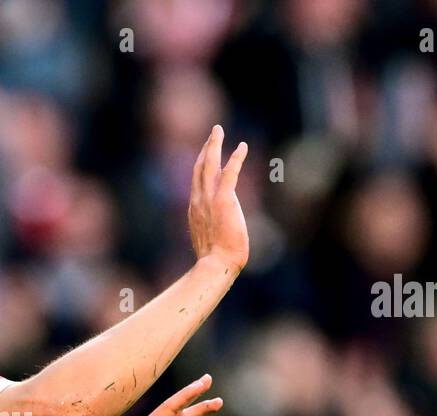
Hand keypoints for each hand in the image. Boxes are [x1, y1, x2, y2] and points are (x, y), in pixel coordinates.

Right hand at [188, 126, 248, 273]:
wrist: (216, 264)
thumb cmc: (215, 259)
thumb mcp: (209, 239)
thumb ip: (211, 228)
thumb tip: (215, 232)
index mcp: (194, 208)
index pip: (196, 179)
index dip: (202, 162)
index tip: (207, 151)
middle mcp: (198, 200)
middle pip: (199, 167)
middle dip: (206, 147)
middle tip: (214, 132)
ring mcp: (209, 200)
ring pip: (209, 165)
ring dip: (214, 145)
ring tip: (218, 130)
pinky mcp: (224, 201)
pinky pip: (229, 174)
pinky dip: (235, 159)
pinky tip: (242, 147)